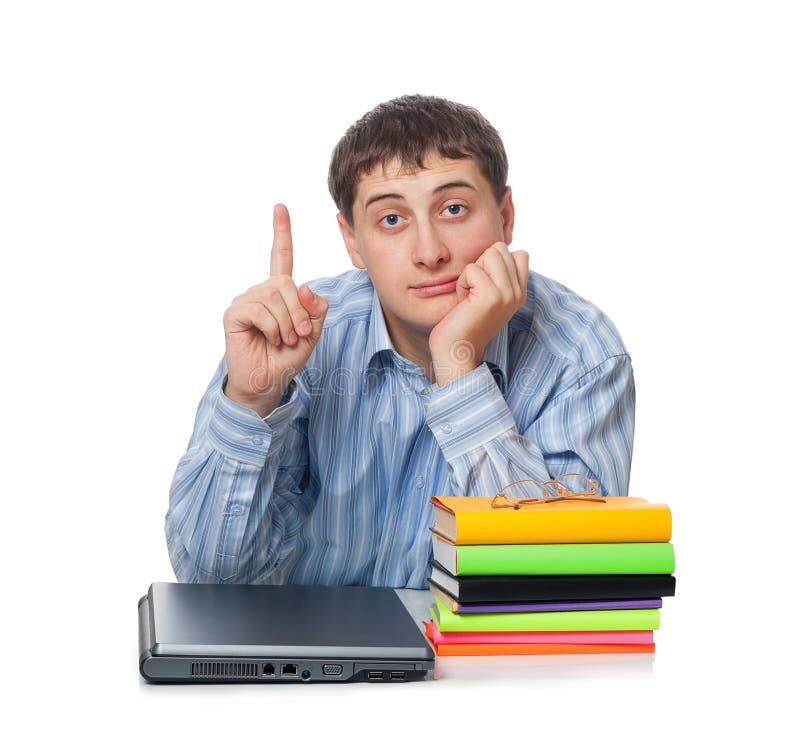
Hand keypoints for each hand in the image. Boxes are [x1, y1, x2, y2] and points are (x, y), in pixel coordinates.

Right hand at [223, 203, 327, 414]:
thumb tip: (305, 286)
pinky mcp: (234, 312)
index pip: (280, 257)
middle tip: (299, 334)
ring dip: (287, 323)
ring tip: (284, 340)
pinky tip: (268, 339)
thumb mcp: (312, 333)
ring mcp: (246, 300)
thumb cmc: (286, 358)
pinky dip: (272, 328)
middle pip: (287, 283)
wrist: (267, 383)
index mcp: (279, 293)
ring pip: (276, 297)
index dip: (281, 232)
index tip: (279, 207)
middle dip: (300, 311)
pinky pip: (261, 310)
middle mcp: (261, 291)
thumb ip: (316, 309)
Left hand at [428, 242, 528, 386]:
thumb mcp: (487, 298)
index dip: (494, 262)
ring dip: (472, 272)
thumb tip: (495, 251)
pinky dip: (462, 283)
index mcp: (519, 293)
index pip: (519, 254)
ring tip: (469, 295)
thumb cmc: (463, 324)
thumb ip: (497, 276)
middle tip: (473, 291)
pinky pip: (472, 268)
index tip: (483, 286)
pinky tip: (463, 302)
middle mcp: (518, 293)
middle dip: (481, 264)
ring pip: (490, 253)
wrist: (457, 353)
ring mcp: (507, 294)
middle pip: (501, 249)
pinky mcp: (491, 297)